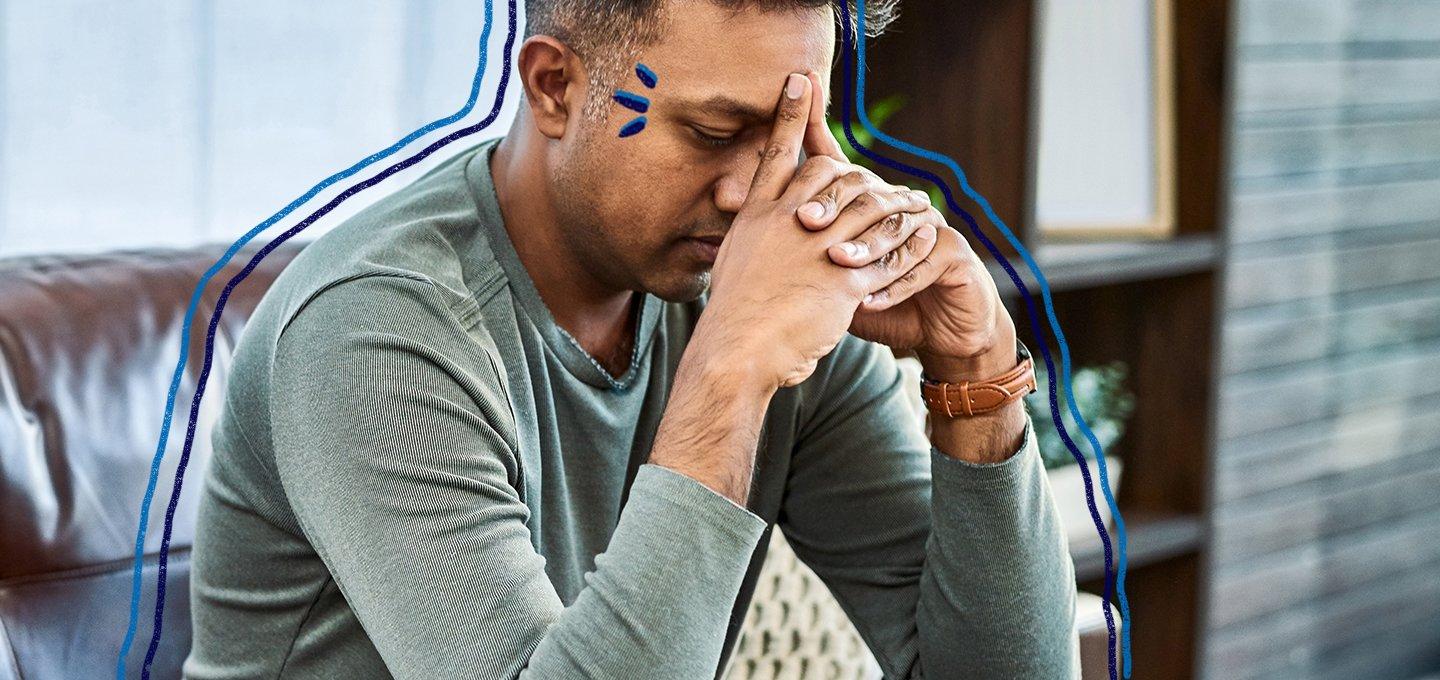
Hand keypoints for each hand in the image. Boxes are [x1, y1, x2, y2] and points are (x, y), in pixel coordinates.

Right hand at [692, 73, 938, 391]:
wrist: (737, 351)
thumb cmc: (732, 315)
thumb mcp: (733, 261)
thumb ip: (751, 236)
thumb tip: (750, 222)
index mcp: (758, 214)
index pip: (778, 152)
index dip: (791, 114)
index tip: (803, 80)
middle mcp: (788, 220)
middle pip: (832, 174)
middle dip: (859, 171)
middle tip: (881, 175)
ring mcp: (818, 246)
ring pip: (868, 209)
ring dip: (898, 203)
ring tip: (919, 202)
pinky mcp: (843, 279)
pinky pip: (886, 254)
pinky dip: (909, 244)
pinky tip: (927, 236)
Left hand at [794, 71, 1017, 380]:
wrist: (936, 333)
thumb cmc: (874, 301)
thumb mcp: (826, 275)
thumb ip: (790, 243)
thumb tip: (730, 209)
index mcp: (866, 203)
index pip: (836, 166)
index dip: (812, 147)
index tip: (786, 139)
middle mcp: (899, 203)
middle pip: (866, 190)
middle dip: (834, 203)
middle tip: (804, 221)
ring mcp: (929, 224)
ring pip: (894, 225)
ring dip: (863, 246)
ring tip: (835, 263)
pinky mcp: (955, 253)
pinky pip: (924, 262)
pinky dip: (895, 283)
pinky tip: (869, 300)